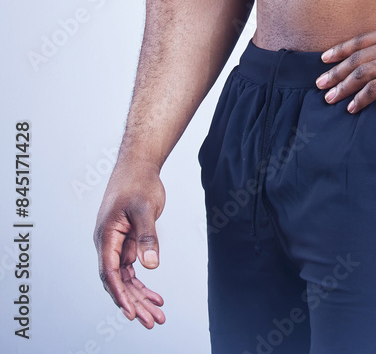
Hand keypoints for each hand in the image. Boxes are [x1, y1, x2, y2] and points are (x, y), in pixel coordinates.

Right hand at [93, 163, 166, 328]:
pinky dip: (143, 283)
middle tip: (153, 322)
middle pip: (118, 282)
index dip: (120, 295)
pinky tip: (156, 296)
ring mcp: (116, 245)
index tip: (132, 313)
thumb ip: (147, 237)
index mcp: (106, 236)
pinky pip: (131, 269)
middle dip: (135, 303)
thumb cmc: (138, 183)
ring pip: (125, 279)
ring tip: (158, 315)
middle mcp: (108, 244)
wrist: (138, 165)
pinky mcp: (126, 242)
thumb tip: (150, 265)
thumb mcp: (145, 209)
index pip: (110, 273)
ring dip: (140, 297)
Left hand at [316, 12, 375, 112]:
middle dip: (335, 71)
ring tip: (328, 97)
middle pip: (354, 59)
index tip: (326, 56)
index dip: (340, 49)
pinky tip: (352, 107)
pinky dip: (360, 99)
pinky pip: (374, 89)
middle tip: (319, 82)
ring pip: (359, 74)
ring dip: (341, 86)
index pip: (360, 41)